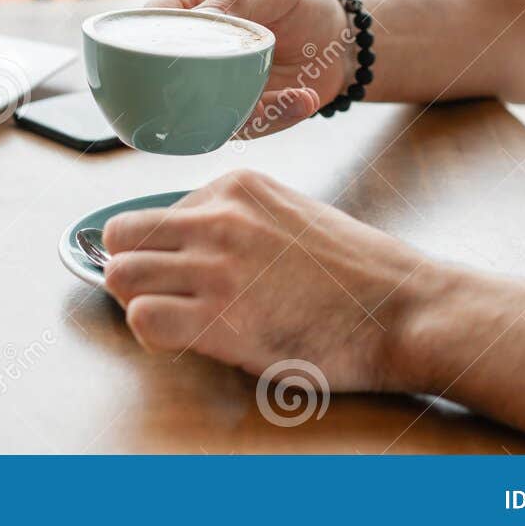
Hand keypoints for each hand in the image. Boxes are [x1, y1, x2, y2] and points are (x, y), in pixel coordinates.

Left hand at [102, 169, 429, 392]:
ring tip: (174, 318)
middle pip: (122, 237)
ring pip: (120, 275)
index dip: (159, 250)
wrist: (404, 309)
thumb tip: (184, 244)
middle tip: (161, 296)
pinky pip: (142, 319)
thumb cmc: (356, 274)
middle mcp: (219, 218)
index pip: (153, 212)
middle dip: (131, 269)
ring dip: (136, 301)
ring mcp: (217, 267)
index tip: (179, 274)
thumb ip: (237, 221)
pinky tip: (186, 339)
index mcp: (236, 186)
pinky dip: (152, 332)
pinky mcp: (219, 319)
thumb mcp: (291, 214)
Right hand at [147, 0, 350, 136]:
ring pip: (207, 110)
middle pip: (169, 76)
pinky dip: (276, 118)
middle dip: (187, 91)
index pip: (154, 21)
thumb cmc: (299, 3)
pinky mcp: (241, 112)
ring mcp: (217, 86)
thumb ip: (236, 0)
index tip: (163, 48)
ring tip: (294, 96)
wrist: (340, 41)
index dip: (145, 36)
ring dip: (250, 110)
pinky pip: (246, 125)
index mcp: (193, 8)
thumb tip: (201, 19)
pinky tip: (304, 100)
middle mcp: (198, 51)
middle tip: (230, 85)